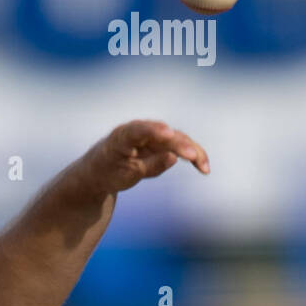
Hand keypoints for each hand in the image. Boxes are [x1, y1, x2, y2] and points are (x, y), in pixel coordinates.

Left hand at [84, 119, 208, 193]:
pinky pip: (180, 147)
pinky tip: (204, 168)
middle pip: (165, 135)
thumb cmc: (109, 172)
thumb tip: (174, 158)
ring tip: (204, 168)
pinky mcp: (162, 143)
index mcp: (123, 136)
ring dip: (192, 151)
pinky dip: (191, 156)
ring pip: (177, 140)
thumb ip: (149, 166)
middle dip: (180, 145)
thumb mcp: (126, 175)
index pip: (139, 130)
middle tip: (193, 157)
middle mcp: (140, 130)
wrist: (101, 170)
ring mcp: (153, 135)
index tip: (168, 133)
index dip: (154, 130)